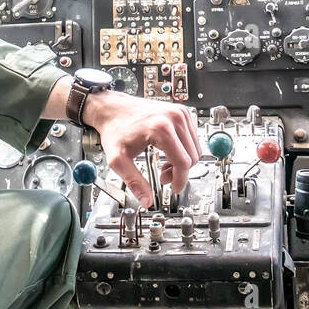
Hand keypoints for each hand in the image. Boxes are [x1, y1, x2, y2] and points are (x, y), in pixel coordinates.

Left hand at [84, 91, 201, 207]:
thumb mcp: (118, 159)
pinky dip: (184, 149)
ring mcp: (180, 113)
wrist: (113, 108)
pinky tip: (169, 152)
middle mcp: (175, 117)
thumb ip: (134, 182)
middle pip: (193, 156)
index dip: (180, 180)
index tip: (174, 188)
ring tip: (164, 164)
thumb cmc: (115, 128)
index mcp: (161, 128)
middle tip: (163, 176)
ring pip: (195, 148)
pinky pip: (193, 138)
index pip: (183, 162)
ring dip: (183, 161)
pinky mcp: (182, 112)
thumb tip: (146, 200)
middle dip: (180, 171)